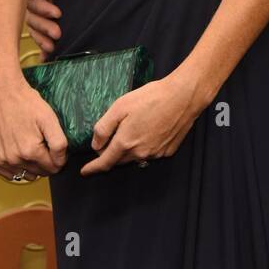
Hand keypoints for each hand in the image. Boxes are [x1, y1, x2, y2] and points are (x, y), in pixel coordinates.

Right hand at [0, 76, 68, 180]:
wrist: (1, 93)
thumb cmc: (26, 104)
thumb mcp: (50, 119)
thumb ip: (59, 144)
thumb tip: (61, 162)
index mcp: (30, 152)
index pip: (53, 168)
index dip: (59, 158)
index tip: (56, 146)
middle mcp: (14, 160)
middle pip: (39, 172)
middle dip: (45, 161)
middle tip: (43, 142)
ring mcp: (1, 160)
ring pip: (24, 174)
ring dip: (31, 165)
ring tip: (30, 145)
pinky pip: (8, 174)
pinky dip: (15, 167)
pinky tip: (18, 151)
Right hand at [25, 0, 64, 57]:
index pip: (30, 1)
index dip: (42, 9)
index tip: (58, 13)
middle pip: (30, 16)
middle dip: (43, 27)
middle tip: (58, 35)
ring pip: (33, 23)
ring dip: (42, 36)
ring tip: (54, 46)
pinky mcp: (49, 3)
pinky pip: (41, 24)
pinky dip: (42, 38)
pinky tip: (47, 53)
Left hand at [80, 74, 202, 174]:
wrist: (184, 96)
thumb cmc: (151, 97)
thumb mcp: (120, 106)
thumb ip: (104, 127)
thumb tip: (96, 145)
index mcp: (125, 143)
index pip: (105, 162)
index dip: (93, 168)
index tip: (85, 172)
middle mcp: (140, 153)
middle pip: (119, 160)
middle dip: (111, 154)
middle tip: (110, 139)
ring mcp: (155, 154)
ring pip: (135, 157)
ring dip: (130, 149)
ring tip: (134, 129)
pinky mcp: (168, 151)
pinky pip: (151, 153)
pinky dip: (145, 146)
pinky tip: (150, 131)